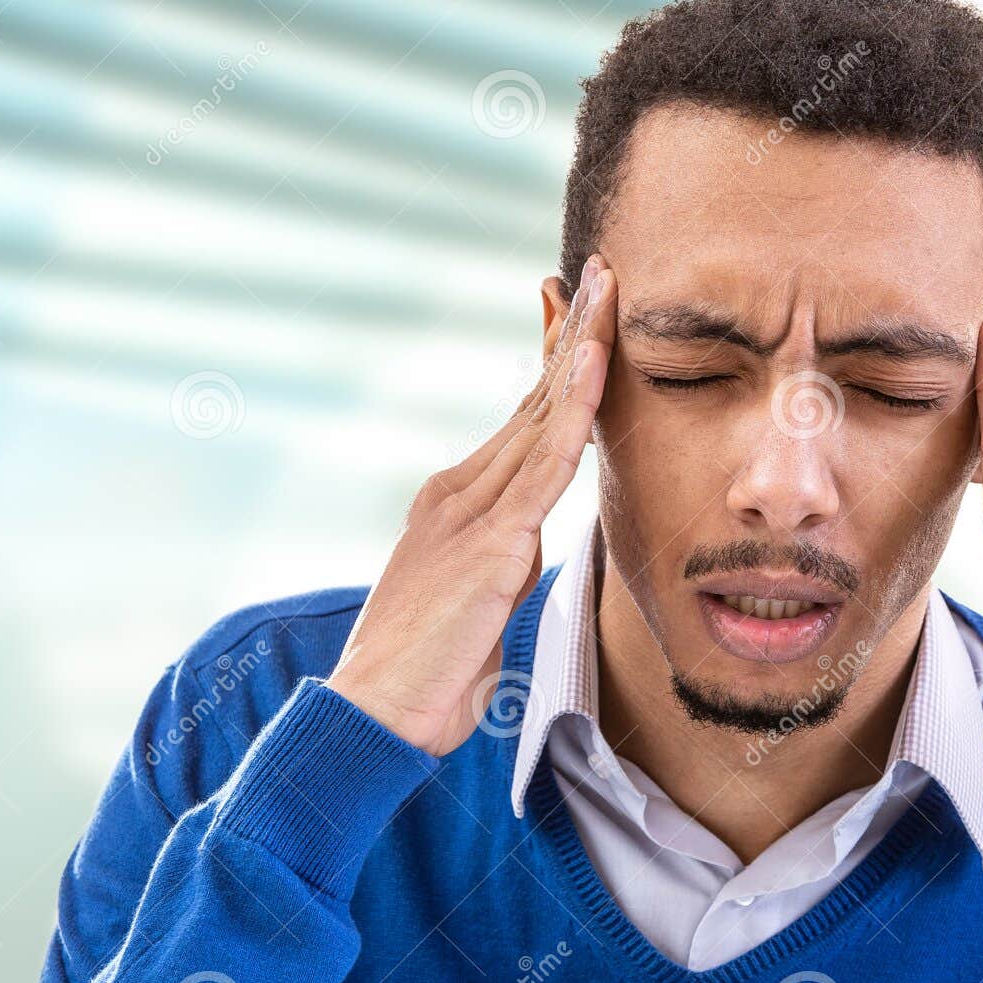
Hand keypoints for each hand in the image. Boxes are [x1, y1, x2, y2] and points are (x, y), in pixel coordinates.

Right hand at [326, 255, 616, 755]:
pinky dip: (572, 406)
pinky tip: (594, 359)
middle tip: (598, 273)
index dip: (551, 365)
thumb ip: (503, 563)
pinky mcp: (491, 539)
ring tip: (606, 288)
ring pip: (540, 414)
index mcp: (455, 505)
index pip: (518, 423)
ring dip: (579, 346)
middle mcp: (459, 491)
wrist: (377, 710)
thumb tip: (527, 543)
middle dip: (570, 333)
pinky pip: (544, 462)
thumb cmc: (426, 673)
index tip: (575, 316)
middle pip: (531, 401)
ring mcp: (472, 510)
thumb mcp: (476, 604)